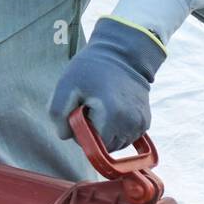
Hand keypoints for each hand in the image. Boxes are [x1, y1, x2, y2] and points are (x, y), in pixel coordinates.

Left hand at [49, 18, 166, 151]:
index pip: (94, 146)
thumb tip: (65, 136)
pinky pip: (129, 137)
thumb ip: (58, 114)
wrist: (122, 55)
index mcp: (111, 116)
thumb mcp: (65, 86)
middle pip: (108, 148)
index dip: (83, 136)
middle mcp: (130, 124)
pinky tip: (114, 112)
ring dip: (108, 134)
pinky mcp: (146, 122)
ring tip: (103, 111)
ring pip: (120, 144)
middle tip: (90, 111)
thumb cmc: (91, 69)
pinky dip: (119, 130)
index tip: (80, 115)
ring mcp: (140, 124)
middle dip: (96, 136)